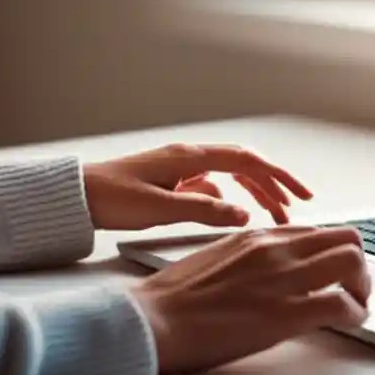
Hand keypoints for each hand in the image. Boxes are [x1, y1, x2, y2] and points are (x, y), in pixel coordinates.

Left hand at [83, 144, 311, 230]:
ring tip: (270, 217)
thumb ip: (204, 211)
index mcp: (189, 158)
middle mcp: (188, 159)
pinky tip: (229, 216)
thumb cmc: (109, 198)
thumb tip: (244, 215)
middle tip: (293, 210)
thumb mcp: (159, 208)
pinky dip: (228, 200)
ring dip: (252, 194)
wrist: (74, 197)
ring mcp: (179, 170)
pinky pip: (210, 188)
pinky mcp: (169, 183)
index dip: (278, 177)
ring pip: (228, 178)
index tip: (300, 195)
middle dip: (272, 186)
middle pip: (243, 167)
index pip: (247, 161)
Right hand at [132, 226, 370, 374]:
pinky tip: (349, 323)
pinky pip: (342, 305)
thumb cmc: (173, 298)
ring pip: (353, 262)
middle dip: (359, 264)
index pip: (317, 231)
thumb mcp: (216, 258)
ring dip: (363, 286)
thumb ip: (249, 257)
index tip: (335, 272)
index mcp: (257, 237)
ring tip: (355, 305)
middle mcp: (276, 250)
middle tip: (354, 288)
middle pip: (347, 237)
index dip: (335, 252)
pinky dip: (355, 313)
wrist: (152, 321)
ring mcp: (282, 279)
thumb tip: (270, 270)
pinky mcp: (285, 314)